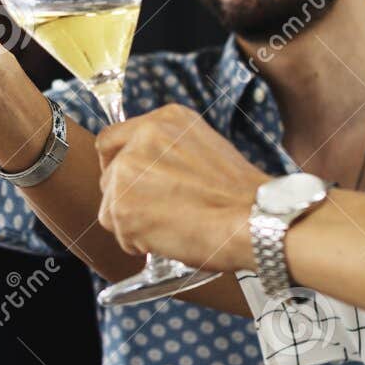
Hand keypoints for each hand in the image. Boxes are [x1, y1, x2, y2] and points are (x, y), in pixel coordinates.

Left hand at [94, 104, 268, 269]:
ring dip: (135, 224)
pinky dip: (140, 244)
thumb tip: (144, 172)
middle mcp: (140, 140)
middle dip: (127, 199)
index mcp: (162, 120)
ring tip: (173, 226)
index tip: (125, 181)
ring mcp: (127, 173)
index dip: (115, 164)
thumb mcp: (203, 148)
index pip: (111, 139)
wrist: (255, 219)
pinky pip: (120, 234)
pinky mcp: (123, 207)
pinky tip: (171, 238)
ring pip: (110, 207)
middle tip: (158, 212)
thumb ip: (166, 152)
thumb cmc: (240, 195)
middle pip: (109, 176)